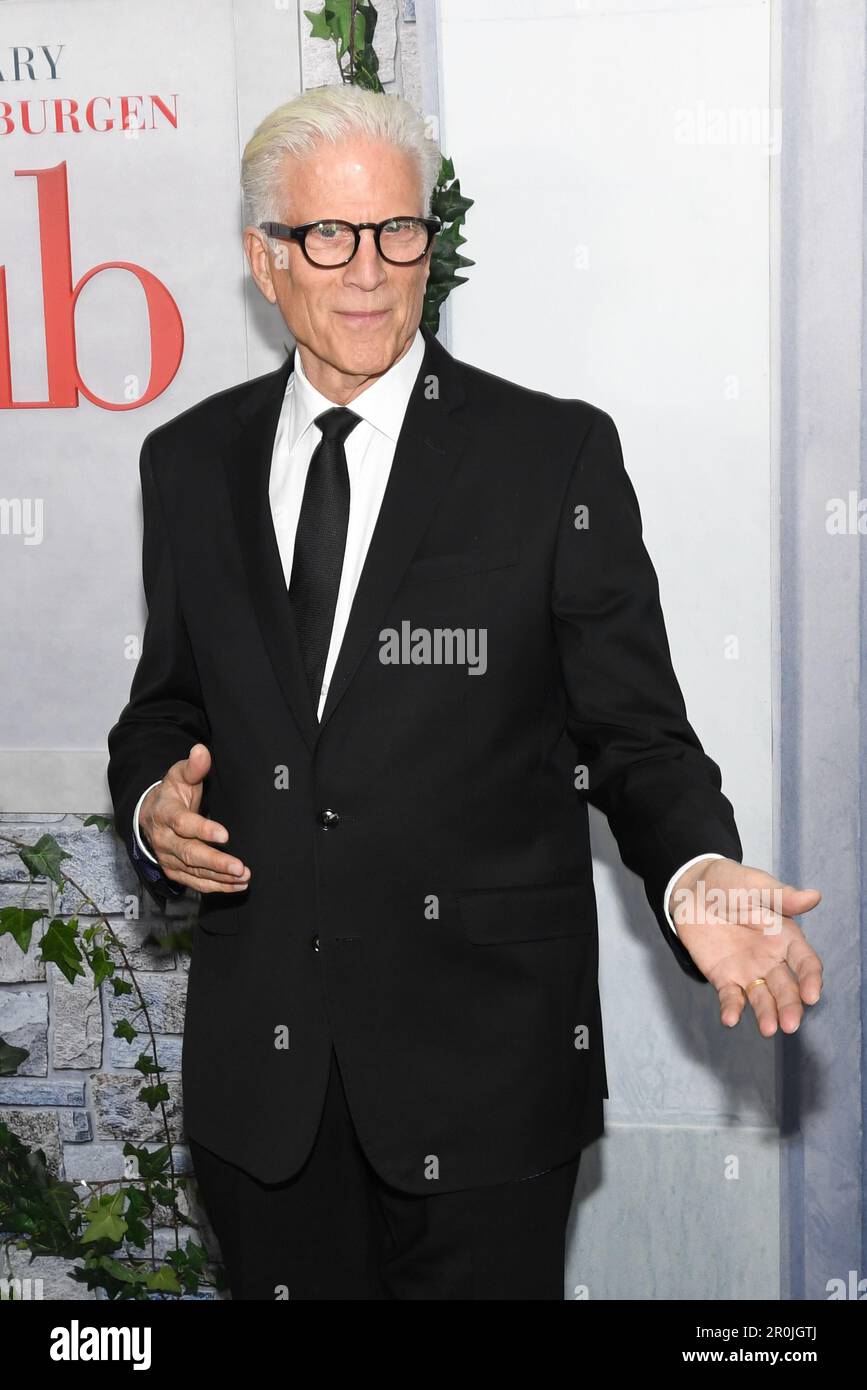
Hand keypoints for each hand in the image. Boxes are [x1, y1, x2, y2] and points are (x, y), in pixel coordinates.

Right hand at [139, 742, 250, 893]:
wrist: (150, 815)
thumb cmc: (172, 794)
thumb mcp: (180, 775)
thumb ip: (194, 766)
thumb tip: (202, 751)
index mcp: (165, 813)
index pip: (183, 824)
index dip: (203, 830)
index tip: (225, 835)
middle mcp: (164, 839)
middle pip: (189, 853)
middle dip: (215, 862)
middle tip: (239, 866)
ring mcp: (168, 858)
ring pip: (194, 871)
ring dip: (219, 877)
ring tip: (244, 877)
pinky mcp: (174, 871)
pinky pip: (195, 882)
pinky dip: (216, 886)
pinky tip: (236, 886)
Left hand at [668, 857, 822, 1035]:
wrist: (692, 889)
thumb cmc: (729, 883)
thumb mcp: (755, 884)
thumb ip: (781, 896)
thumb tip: (814, 896)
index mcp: (786, 936)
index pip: (805, 963)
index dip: (811, 979)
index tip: (812, 995)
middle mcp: (772, 959)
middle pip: (786, 988)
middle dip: (790, 1007)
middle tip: (790, 1025)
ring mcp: (748, 971)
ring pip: (762, 999)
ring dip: (767, 1015)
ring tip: (768, 1030)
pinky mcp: (724, 978)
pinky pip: (730, 997)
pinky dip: (731, 1009)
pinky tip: (730, 1019)